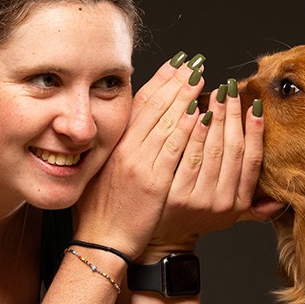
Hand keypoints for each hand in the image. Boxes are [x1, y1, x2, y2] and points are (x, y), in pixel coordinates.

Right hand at [73, 52, 206, 255]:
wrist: (101, 239)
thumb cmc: (101, 208)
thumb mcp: (104, 167)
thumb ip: (121, 144)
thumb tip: (143, 121)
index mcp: (115, 144)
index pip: (139, 103)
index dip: (160, 80)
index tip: (177, 63)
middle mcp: (125, 150)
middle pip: (154, 106)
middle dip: (177, 82)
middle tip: (196, 63)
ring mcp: (139, 165)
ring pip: (166, 122)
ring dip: (186, 98)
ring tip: (203, 79)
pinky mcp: (153, 183)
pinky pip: (174, 150)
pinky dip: (187, 128)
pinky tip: (201, 112)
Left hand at [146, 75, 265, 254]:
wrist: (163, 237)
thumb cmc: (196, 217)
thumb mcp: (229, 218)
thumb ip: (253, 209)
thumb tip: (281, 203)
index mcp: (239, 203)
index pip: (252, 161)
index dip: (256, 133)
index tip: (255, 107)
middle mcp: (223, 203)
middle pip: (233, 151)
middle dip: (233, 117)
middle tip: (230, 90)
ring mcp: (199, 200)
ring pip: (212, 151)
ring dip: (215, 119)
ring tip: (214, 95)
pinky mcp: (176, 196)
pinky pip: (187, 158)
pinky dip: (192, 134)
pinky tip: (192, 113)